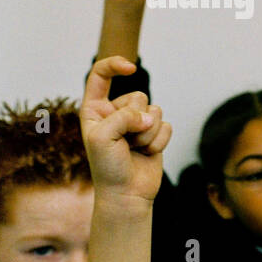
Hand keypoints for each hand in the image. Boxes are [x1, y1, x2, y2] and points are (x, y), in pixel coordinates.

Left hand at [80, 57, 171, 202]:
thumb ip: (123, 117)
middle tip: (127, 141)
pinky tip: (148, 154)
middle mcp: (116, 113)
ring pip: (156, 110)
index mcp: (95, 109)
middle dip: (137, 119)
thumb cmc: (107, 167)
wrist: (127, 194)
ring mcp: (137, 123)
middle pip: (138, 96)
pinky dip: (160, 141)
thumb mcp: (103, 137)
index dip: (114, 66)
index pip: (100, 76)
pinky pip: (167, 126)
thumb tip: (151, 117)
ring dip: (148, 134)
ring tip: (137, 149)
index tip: (131, 68)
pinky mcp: (155, 133)